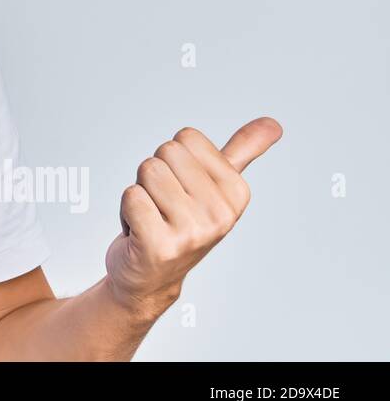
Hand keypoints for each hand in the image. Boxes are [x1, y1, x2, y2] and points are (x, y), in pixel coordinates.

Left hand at [104, 117, 282, 318]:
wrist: (150, 277)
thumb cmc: (179, 224)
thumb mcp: (215, 187)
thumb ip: (242, 152)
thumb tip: (274, 124)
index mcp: (237, 192)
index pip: (186, 137)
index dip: (174, 160)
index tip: (180, 189)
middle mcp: (221, 214)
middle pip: (165, 151)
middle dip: (154, 175)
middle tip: (162, 206)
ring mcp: (193, 232)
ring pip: (147, 171)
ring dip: (139, 193)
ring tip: (151, 218)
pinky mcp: (160, 245)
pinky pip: (131, 196)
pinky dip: (126, 211)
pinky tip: (139, 233)